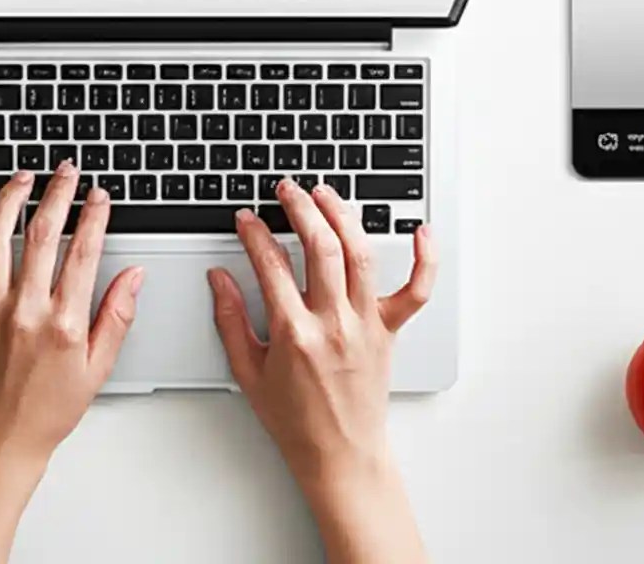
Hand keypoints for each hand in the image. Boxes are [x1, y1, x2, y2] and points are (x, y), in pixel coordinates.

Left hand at [0, 162, 142, 462]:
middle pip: (40, 234)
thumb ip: (117, 317)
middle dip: (57, 193)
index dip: (94, 216)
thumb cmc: (46, 411)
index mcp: (63, 324)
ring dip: (10, 199)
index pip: (82, 252)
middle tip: (66, 171)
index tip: (99, 196)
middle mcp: (23, 310)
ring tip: (23, 177)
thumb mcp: (98, 368)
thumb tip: (134, 276)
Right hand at [208, 179, 435, 563]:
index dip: (254, 234)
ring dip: (343, 217)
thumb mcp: (248, 371)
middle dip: (300, 208)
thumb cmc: (295, 420)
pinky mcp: (390, 331)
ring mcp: (366, 324)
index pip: (271, 265)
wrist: (339, 453)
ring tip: (326, 195)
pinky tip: (421, 230)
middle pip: (321, 247)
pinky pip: (415, 291)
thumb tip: (219, 278)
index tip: (245, 218)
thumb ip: (231, 320)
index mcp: (294, 334)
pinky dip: (425, 259)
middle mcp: (334, 324)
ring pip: (360, 255)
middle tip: (286, 190)